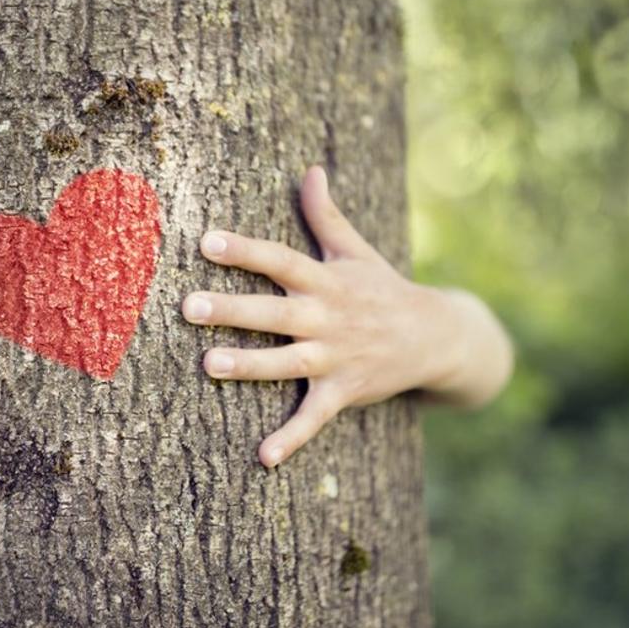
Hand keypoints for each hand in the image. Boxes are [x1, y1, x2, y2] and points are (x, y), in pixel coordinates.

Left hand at [183, 166, 511, 466]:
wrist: (439, 337)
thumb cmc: (383, 289)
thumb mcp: (357, 251)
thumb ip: (326, 215)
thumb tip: (310, 170)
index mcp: (326, 281)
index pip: (281, 260)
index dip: (245, 251)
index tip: (206, 241)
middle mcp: (327, 317)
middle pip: (274, 311)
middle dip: (233, 309)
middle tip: (190, 305)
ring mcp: (335, 356)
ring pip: (286, 362)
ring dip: (249, 365)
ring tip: (208, 364)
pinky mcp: (344, 391)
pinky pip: (315, 418)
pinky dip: (292, 439)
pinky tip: (263, 457)